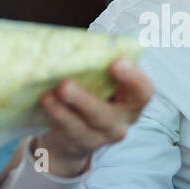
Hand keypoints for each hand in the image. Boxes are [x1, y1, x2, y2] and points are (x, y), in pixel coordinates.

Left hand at [34, 58, 153, 176]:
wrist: (75, 133)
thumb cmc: (93, 94)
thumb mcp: (101, 81)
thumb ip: (99, 65)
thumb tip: (81, 43)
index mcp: (133, 101)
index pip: (143, 92)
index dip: (134, 78)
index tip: (116, 62)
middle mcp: (121, 121)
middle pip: (108, 115)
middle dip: (86, 100)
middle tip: (65, 85)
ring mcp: (100, 137)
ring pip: (84, 126)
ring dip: (64, 110)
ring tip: (49, 95)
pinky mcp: (80, 145)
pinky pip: (68, 132)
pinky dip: (56, 116)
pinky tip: (46, 101)